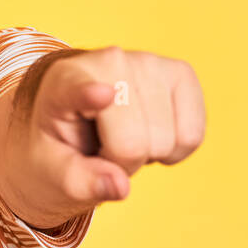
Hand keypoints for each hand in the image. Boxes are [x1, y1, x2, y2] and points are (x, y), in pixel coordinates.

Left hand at [23, 47, 204, 219]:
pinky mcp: (181, 73)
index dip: (90, 94)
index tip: (103, 95)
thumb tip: (119, 186)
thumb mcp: (54, 175)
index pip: (78, 89)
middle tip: (103, 150)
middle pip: (133, 142)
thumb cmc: (61, 150)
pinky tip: (150, 134)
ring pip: (167, 141)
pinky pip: (192, 136)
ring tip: (123, 139)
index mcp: (62, 83)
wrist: (79, 127)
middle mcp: (108, 61)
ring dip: (148, 155)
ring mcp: (148, 61)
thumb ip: (80, 183)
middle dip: (122, 162)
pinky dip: (175, 150)